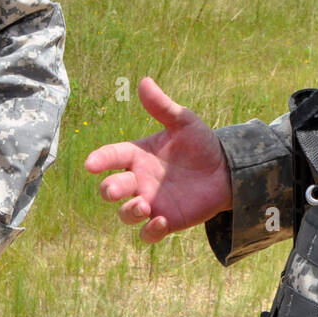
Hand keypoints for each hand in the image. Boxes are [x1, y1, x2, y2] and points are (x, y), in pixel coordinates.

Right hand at [84, 77, 232, 242]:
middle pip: (112, 188)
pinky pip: (148, 234)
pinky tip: (161, 221)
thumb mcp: (183, 122)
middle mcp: (139, 180)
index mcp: (138, 154)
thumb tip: (144, 81)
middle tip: (115, 189)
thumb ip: (162, 106)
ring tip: (143, 205)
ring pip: (126, 213)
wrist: (226, 170)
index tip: (90, 163)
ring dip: (128, 211)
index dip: (100, 159)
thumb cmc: (200, 144)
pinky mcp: (166, 221)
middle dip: (110, 189)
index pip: (112, 156)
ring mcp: (150, 202)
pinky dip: (150, 232)